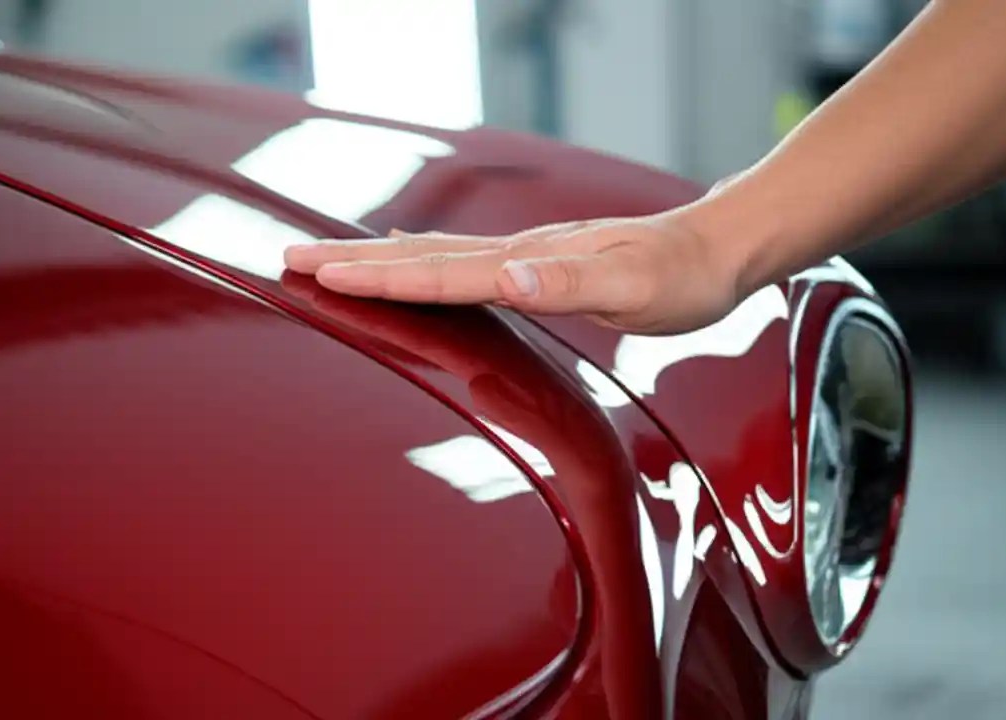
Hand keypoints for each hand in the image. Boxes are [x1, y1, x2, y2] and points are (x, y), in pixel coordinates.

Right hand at [282, 209, 745, 334]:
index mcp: (529, 261)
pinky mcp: (536, 266)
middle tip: (289, 259)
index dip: (378, 277)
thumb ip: (572, 285)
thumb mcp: (637, 288)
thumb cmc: (682, 276)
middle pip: (417, 256)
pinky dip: (417, 265)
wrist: (717, 250)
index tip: (321, 274)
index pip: (438, 272)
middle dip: (351, 261)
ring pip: (432, 257)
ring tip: (328, 262)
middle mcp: (516, 253)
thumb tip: (506, 276)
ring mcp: (523, 257)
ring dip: (375, 261)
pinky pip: (459, 266)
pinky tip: (408, 265)